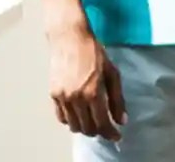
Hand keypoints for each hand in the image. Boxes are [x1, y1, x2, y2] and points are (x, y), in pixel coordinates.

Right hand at [48, 25, 126, 140]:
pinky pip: (62, 117)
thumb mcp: (112, 73)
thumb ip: (117, 99)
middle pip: (87, 128)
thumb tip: (121, 120)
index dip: (110, 133)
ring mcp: (62, 97)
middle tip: (106, 127)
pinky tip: (79, 113)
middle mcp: (76, 98)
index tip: (116, 136)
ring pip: (74, 126)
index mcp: (93, 92)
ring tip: (93, 120)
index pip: (102, 123)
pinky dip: (71, 120)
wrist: (69, 38)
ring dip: (85, 127)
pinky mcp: (53, 94)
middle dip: (99, 131)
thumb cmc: (93, 52)